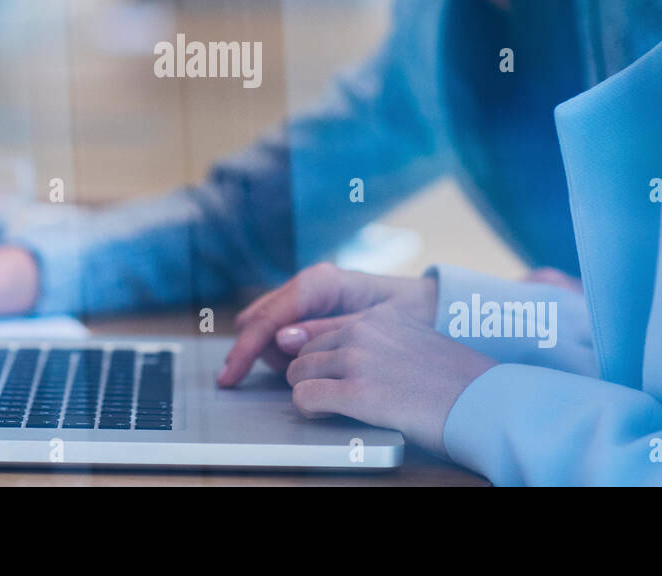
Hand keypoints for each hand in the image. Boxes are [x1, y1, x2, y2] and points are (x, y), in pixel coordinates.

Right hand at [217, 261, 436, 386]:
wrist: (431, 306)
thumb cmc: (408, 314)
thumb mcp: (372, 327)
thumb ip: (326, 331)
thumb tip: (282, 339)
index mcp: (320, 282)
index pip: (268, 317)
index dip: (245, 348)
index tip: (230, 376)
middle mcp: (308, 283)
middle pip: (258, 320)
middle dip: (258, 352)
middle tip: (288, 379)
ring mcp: (306, 295)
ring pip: (266, 328)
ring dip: (275, 355)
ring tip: (316, 369)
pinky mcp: (309, 309)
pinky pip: (281, 331)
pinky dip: (286, 353)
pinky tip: (309, 363)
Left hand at [286, 298, 496, 453]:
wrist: (484, 403)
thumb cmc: (457, 383)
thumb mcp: (417, 343)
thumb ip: (383, 342)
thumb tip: (354, 357)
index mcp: (379, 316)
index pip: (324, 331)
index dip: (322, 358)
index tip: (325, 374)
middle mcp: (363, 330)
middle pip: (306, 351)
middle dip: (313, 375)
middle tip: (330, 396)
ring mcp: (357, 359)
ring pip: (299, 373)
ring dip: (310, 392)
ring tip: (333, 408)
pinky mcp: (355, 392)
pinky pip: (305, 397)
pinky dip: (311, 410)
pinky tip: (330, 416)